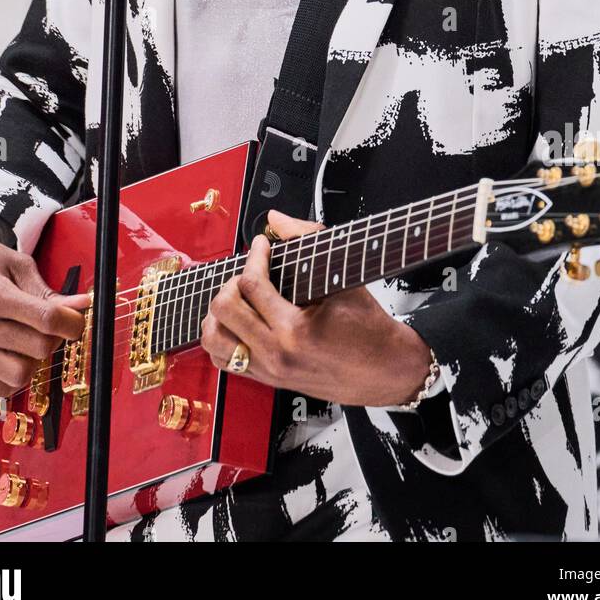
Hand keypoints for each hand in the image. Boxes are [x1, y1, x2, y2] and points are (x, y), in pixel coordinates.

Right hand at [0, 223, 89, 400]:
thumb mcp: (13, 264)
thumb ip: (46, 291)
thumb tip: (80, 306)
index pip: (47, 319)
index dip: (72, 321)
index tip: (76, 317)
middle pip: (38, 348)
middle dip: (55, 337)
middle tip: (51, 324)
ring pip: (20, 375)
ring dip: (33, 360)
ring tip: (29, 340)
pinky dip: (11, 378)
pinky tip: (12, 356)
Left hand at [200, 209, 432, 407]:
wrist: (386, 370)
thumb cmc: (369, 327)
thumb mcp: (344, 278)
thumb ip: (308, 239)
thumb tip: (276, 220)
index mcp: (295, 330)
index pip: (251, 285)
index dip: (254, 256)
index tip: (262, 245)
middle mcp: (276, 354)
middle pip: (224, 309)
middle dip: (232, 280)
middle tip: (252, 270)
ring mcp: (268, 371)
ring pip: (213, 338)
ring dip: (221, 310)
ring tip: (240, 295)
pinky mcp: (268, 379)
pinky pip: (224, 359)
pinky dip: (223, 335)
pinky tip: (239, 318)